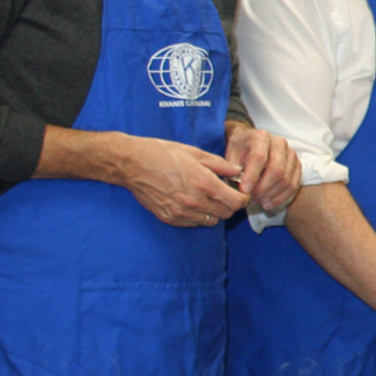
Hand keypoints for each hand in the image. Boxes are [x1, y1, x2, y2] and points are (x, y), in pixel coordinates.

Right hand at [116, 133, 248, 226]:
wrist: (131, 164)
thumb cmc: (162, 153)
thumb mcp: (195, 153)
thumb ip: (220, 165)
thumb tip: (237, 172)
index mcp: (204, 183)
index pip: (236, 202)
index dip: (243, 198)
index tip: (240, 192)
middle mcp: (195, 201)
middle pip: (227, 213)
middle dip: (230, 204)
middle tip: (225, 193)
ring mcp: (181, 212)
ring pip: (211, 220)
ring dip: (215, 211)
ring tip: (207, 197)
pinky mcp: (169, 218)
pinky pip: (194, 223)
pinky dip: (199, 216)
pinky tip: (193, 203)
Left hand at [225, 121, 302, 212]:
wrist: (249, 143)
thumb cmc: (239, 151)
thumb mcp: (230, 157)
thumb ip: (233, 172)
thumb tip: (241, 190)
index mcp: (260, 137)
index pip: (259, 158)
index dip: (252, 176)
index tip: (244, 191)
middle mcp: (279, 143)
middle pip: (276, 170)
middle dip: (263, 189)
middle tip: (251, 200)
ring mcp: (291, 153)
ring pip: (286, 179)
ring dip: (272, 195)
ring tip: (258, 202)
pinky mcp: (297, 165)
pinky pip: (293, 185)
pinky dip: (281, 198)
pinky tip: (268, 204)